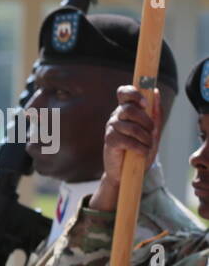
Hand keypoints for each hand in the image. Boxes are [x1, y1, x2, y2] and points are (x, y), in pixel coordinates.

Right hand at [93, 86, 161, 211]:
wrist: (126, 172)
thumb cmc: (139, 150)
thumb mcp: (152, 131)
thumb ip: (155, 114)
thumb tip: (155, 92)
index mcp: (126, 110)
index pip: (124, 92)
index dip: (134, 93)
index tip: (145, 103)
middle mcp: (116, 117)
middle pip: (129, 109)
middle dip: (146, 120)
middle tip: (151, 131)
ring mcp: (111, 128)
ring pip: (131, 126)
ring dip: (145, 137)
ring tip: (147, 145)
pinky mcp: (109, 141)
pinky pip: (127, 140)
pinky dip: (139, 147)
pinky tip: (141, 152)